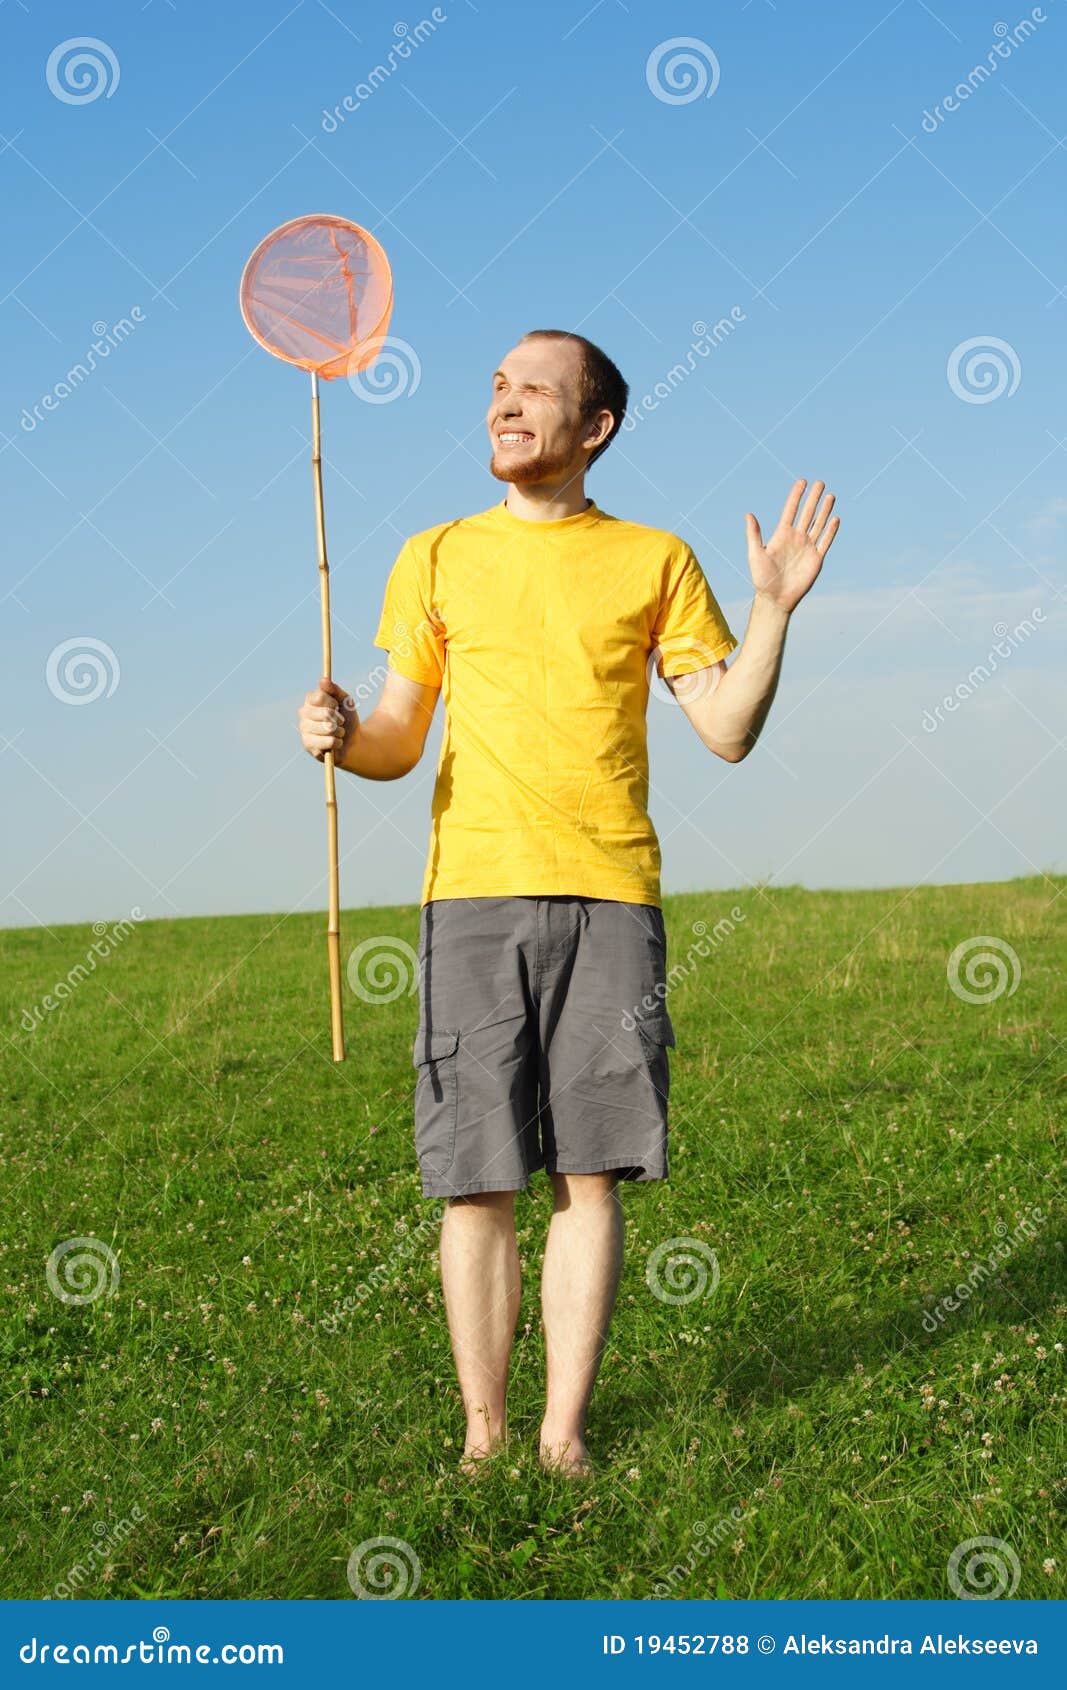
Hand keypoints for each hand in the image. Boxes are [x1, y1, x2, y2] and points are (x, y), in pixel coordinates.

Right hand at [297, 677, 354, 761]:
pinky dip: (337, 742)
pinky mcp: (307, 745)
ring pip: (327, 728)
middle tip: (340, 722)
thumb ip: (335, 690)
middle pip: (325, 713)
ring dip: (340, 731)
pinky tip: (336, 742)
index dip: (332, 702)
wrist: (352, 742)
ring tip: (339, 733)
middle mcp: (303, 713)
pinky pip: (327, 742)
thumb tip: (323, 679)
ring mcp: (304, 729)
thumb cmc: (347, 720)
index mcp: (310, 700)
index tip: (337, 706)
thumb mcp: (345, 701)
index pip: (320, 697)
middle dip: (339, 719)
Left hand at [745, 478, 838, 614]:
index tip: (802, 481)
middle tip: (820, 482)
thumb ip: (754, 534)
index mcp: (781, 534)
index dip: (796, 496)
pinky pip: (825, 542)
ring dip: (824, 510)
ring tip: (830, 495)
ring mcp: (807, 547)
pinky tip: (835, 518)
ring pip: (818, 524)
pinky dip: (830, 531)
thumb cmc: (762, 578)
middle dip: (813, 498)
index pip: (791, 510)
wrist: (775, 598)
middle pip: (807, 513)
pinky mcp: (816, 559)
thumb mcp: (755, 554)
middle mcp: (796, 538)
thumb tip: (748, 514)